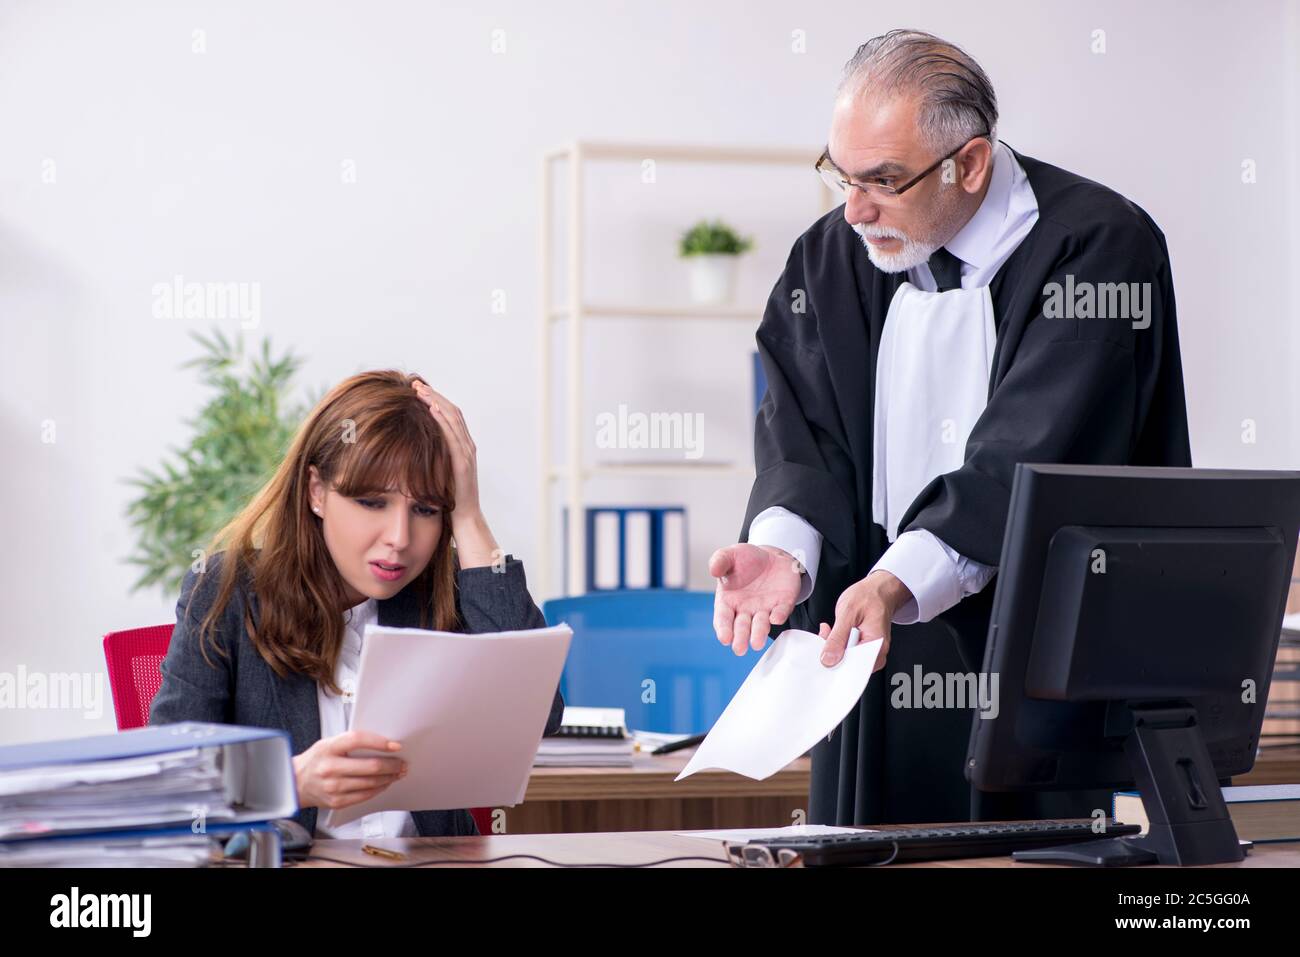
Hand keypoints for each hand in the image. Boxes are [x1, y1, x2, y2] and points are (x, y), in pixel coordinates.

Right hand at [291, 730, 406, 811]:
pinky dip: (379, 788)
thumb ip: (351, 742)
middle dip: (392, 765)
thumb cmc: (316, 760)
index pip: (358, 740)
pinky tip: (384, 783)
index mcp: (328, 748)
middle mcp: (330, 768)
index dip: (379, 742)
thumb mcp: (328, 743)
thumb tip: (382, 743)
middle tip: (402, 763)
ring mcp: (333, 787)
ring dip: (389, 777)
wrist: (295, 782)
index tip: (395, 745)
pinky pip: (365, 795)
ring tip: (397, 772)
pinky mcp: (337, 802)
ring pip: (371, 782)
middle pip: (370, 766)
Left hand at [411, 380, 479, 519]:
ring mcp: (467, 453)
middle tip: (416, 385)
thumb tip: (414, 446)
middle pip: (452, 411)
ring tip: (421, 391)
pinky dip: (442, 420)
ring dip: (436, 402)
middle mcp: (467, 446)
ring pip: (453, 419)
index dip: (436, 400)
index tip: (419, 390)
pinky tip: (431, 410)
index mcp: (463, 446)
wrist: (465, 517)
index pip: (451, 415)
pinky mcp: (462, 463)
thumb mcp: (440, 470)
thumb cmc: (450, 496)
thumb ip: (434, 456)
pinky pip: (452, 436)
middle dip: (434, 395)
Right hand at [709, 543, 803, 654]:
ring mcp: (765, 608)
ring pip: (761, 624)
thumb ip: (720, 561)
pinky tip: (775, 618)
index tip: (724, 638)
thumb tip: (713, 570)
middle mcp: (746, 609)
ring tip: (757, 643)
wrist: (771, 556)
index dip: (723, 629)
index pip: (723, 618)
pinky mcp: (783, 603)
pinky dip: (779, 615)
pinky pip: (781, 611)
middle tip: (739, 649)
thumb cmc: (745, 559)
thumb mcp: (730, 555)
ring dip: (759, 633)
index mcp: (729, 600)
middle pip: (742, 627)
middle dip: (741, 638)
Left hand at [818, 570, 912, 670]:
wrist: (878, 590)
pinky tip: (834, 633)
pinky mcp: (863, 649)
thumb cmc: (869, 597)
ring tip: (831, 630)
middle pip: (849, 666)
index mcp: (876, 645)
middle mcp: (876, 653)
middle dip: (832, 653)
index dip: (836, 663)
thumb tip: (828, 659)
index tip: (823, 653)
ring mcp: (869, 652)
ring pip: (846, 660)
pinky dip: (836, 645)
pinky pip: (847, 654)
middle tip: (826, 634)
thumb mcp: (848, 613)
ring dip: (833, 647)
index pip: (854, 667)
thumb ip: (838, 637)